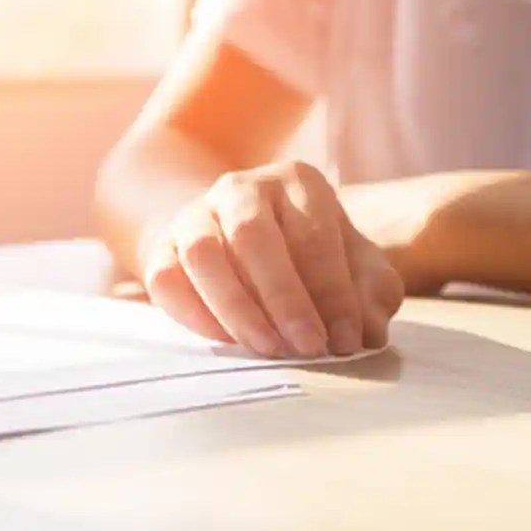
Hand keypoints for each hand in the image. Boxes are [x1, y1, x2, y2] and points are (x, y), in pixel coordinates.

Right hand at [142, 161, 404, 356]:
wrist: (229, 238)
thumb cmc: (303, 256)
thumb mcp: (351, 264)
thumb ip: (370, 294)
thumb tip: (368, 332)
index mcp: (295, 182)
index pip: (313, 234)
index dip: (332, 291)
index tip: (346, 339)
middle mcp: (240, 189)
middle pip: (252, 237)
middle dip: (283, 297)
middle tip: (308, 346)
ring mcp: (193, 216)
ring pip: (203, 255)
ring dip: (237, 308)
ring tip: (267, 348)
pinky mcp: (160, 248)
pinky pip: (167, 279)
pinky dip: (196, 315)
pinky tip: (228, 341)